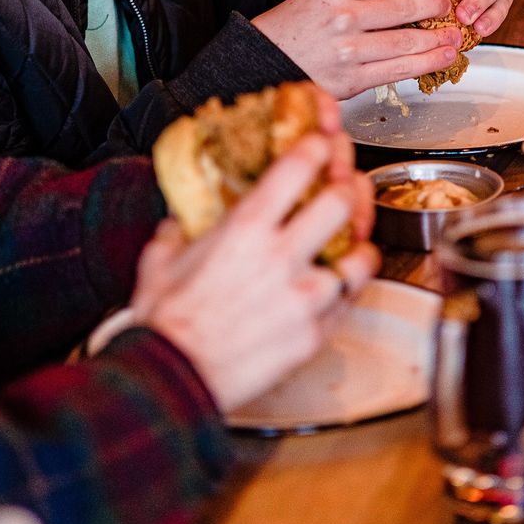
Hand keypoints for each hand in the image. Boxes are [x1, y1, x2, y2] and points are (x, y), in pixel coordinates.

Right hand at [130, 132, 379, 412]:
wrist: (171, 381)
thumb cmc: (164, 323)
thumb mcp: (161, 259)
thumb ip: (179, 230)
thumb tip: (182, 219)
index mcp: (245, 228)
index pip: (298, 166)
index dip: (319, 145)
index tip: (323, 142)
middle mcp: (282, 256)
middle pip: (341, 201)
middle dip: (349, 184)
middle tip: (348, 181)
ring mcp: (305, 297)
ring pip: (361, 254)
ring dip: (363, 238)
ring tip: (360, 232)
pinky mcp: (315, 333)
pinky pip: (351, 300)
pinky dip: (352, 285)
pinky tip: (346, 279)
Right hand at [252, 0, 462, 98]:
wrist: (259, 63)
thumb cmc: (290, 29)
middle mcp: (344, 16)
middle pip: (405, 7)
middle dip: (436, 6)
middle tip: (449, 7)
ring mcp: (349, 50)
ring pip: (408, 41)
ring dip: (438, 38)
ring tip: (454, 35)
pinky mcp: (353, 80)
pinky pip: (399, 70)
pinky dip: (426, 63)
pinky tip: (441, 57)